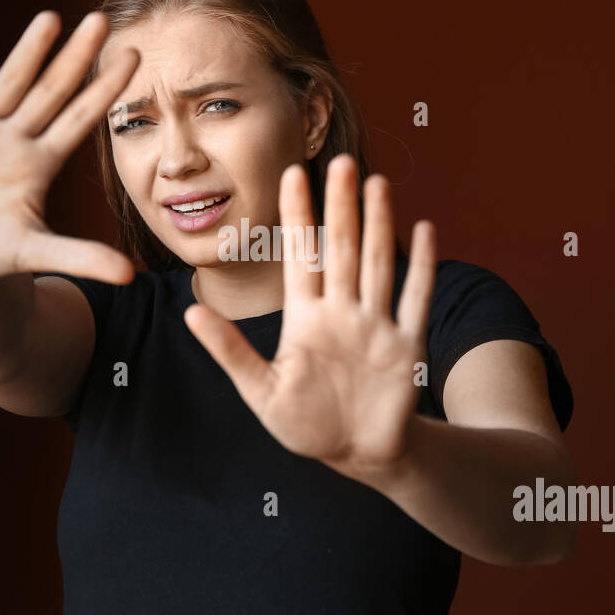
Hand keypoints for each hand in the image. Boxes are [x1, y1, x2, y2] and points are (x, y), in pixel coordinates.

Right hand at [0, 11, 139, 282]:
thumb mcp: (35, 253)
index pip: (79, 119)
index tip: (134, 57)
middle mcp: (12, 140)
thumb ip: (81, 257)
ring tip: (51, 17)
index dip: (105, 89)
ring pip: (7, 83)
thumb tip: (130, 275)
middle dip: (74, 57)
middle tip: (102, 20)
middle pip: (50, 91)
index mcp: (38, 165)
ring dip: (27, 51)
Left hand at [183, 154, 435, 481]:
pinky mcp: (407, 347)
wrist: (357, 454)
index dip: (296, 216)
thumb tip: (190, 312)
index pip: (299, 256)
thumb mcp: (260, 390)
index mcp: (304, 320)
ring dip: (378, 224)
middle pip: (342, 249)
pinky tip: (423, 229)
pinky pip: (415, 300)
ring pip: (378, 264)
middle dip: (340, 206)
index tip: (290, 174)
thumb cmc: (307, 424)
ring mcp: (376, 326)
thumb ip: (229, 351)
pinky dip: (420, 267)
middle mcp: (342, 313)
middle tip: (341, 160)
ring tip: (377, 183)